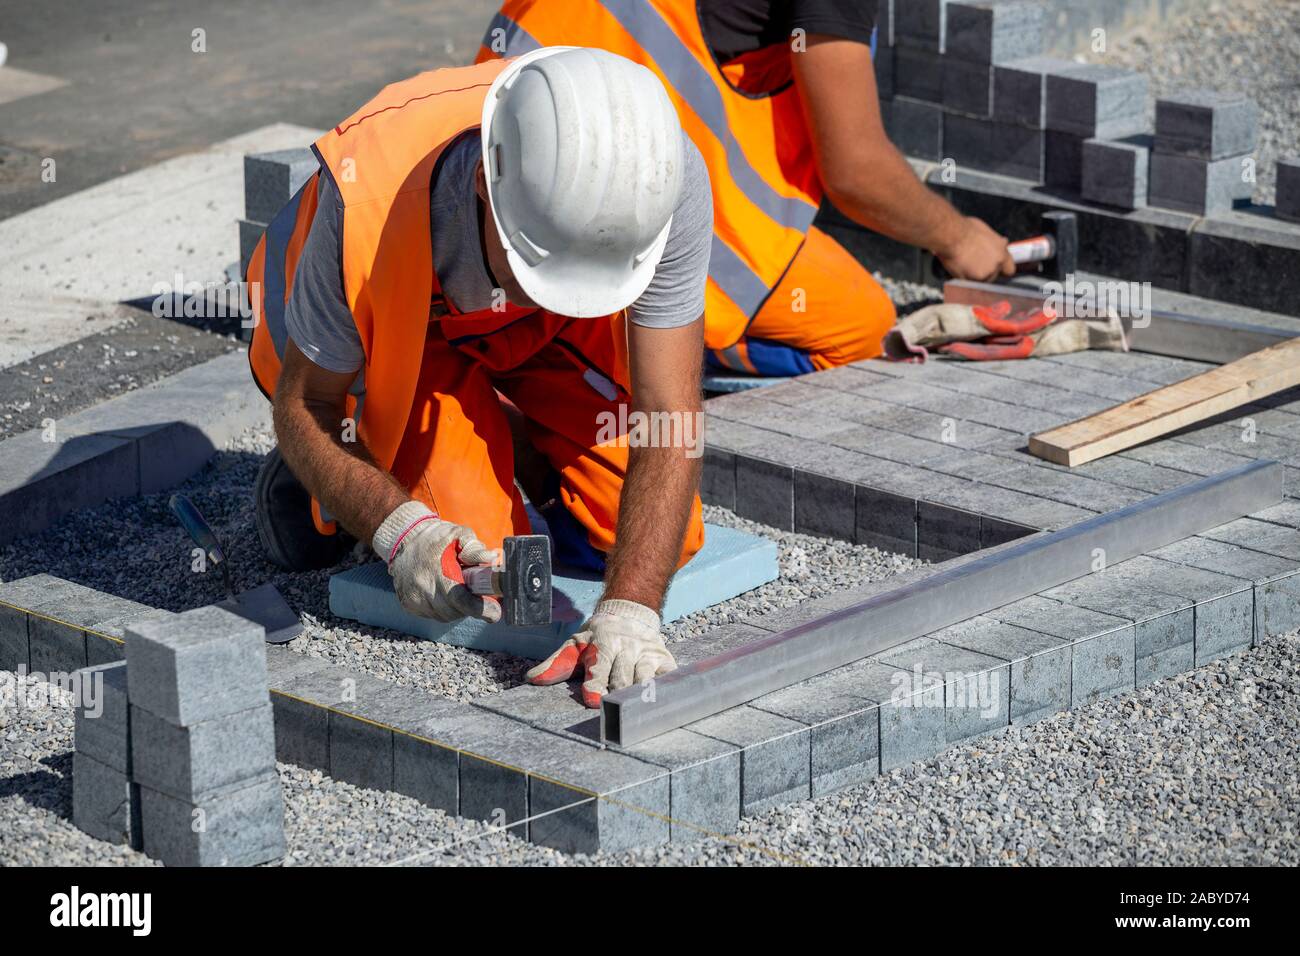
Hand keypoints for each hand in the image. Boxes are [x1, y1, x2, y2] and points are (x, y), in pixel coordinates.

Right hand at [372, 501, 500, 623]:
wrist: (403, 539)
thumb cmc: (436, 538)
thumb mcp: (457, 534)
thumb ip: (474, 548)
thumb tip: (492, 559)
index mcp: (436, 570)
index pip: (459, 598)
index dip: (479, 609)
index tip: (495, 613)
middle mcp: (422, 587)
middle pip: (453, 611)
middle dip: (471, 608)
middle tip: (479, 596)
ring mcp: (413, 598)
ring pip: (444, 616)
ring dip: (457, 609)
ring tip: (460, 591)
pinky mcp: (408, 604)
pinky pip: (432, 615)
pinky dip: (443, 609)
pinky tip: (446, 594)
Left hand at [526, 599, 675, 707]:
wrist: (630, 612)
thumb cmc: (598, 636)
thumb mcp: (575, 644)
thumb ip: (556, 664)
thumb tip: (532, 679)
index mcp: (603, 642)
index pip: (599, 665)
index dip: (595, 684)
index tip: (593, 701)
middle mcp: (627, 646)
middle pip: (623, 675)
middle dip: (618, 693)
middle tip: (616, 712)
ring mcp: (648, 652)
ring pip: (646, 676)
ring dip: (642, 693)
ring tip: (639, 710)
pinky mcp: (664, 659)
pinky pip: (668, 676)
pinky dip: (666, 689)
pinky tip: (664, 702)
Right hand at [936, 217, 1015, 281]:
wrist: (951, 235)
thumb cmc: (965, 230)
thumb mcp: (986, 232)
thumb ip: (995, 243)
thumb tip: (999, 243)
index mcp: (1002, 252)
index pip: (1009, 269)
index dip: (1001, 269)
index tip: (996, 268)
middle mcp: (996, 265)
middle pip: (993, 276)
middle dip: (985, 272)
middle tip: (974, 263)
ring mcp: (985, 274)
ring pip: (981, 281)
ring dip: (974, 276)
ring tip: (965, 263)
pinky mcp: (972, 280)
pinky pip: (969, 284)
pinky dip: (964, 279)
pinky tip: (959, 268)